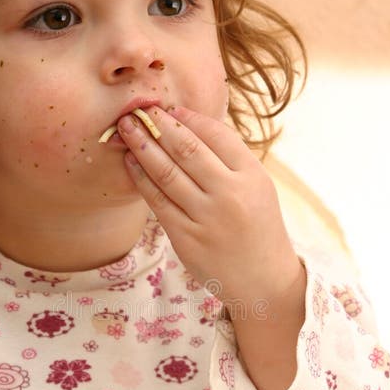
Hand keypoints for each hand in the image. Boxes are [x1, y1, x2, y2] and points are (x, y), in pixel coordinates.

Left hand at [119, 106, 302, 312]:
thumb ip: (230, 159)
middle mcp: (230, 195)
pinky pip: (158, 202)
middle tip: (138, 110)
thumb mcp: (257, 187)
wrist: (263, 280)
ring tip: (127, 128)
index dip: (188, 118)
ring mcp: (207, 218)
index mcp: (252, 176)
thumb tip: (190, 124)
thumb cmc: (256, 227)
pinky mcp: (186, 238)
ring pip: (167, 173)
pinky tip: (131, 162)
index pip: (217, 135)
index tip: (168, 108)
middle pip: (187, 149)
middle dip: (159, 125)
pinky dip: (141, 178)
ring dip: (142, 146)